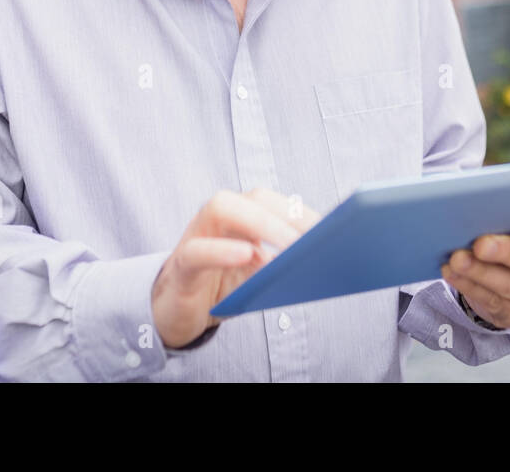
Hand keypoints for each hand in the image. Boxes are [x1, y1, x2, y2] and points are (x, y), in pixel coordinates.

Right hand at [151, 188, 321, 348]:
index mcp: (242, 217)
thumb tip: (317, 264)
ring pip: (221, 208)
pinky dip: (221, 251)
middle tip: (318, 237)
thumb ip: (279, 266)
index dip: (303, 212)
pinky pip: (197, 251)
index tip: (335, 228)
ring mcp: (196, 236)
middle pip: (254, 198)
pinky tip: (248, 257)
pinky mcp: (180, 266)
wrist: (174, 311)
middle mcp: (219, 218)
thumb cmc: (221, 287)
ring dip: (260, 223)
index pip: (275, 202)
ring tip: (290, 246)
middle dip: (288, 214)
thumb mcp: (256, 278)